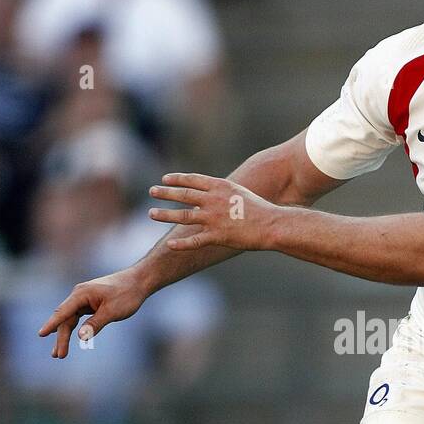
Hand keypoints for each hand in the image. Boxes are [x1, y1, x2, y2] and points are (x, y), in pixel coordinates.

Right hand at [39, 268, 147, 358]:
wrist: (138, 282)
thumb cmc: (126, 294)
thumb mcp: (112, 311)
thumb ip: (96, 324)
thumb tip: (80, 338)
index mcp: (81, 294)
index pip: (63, 311)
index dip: (51, 324)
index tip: (41, 334)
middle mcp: (79, 295)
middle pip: (65, 319)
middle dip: (61, 338)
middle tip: (59, 356)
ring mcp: (83, 299)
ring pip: (70, 320)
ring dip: (65, 336)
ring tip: (59, 354)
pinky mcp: (89, 304)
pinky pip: (77, 318)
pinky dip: (74, 329)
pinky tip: (68, 339)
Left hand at [148, 173, 274, 251]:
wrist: (271, 224)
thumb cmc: (259, 209)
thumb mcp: (239, 193)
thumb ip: (222, 193)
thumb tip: (210, 193)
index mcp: (220, 187)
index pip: (193, 180)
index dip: (177, 179)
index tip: (165, 179)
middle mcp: (213, 200)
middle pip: (183, 195)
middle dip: (165, 193)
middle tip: (151, 191)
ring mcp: (213, 219)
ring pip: (183, 216)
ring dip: (165, 215)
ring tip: (151, 213)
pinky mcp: (217, 236)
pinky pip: (194, 240)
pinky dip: (181, 243)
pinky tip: (169, 244)